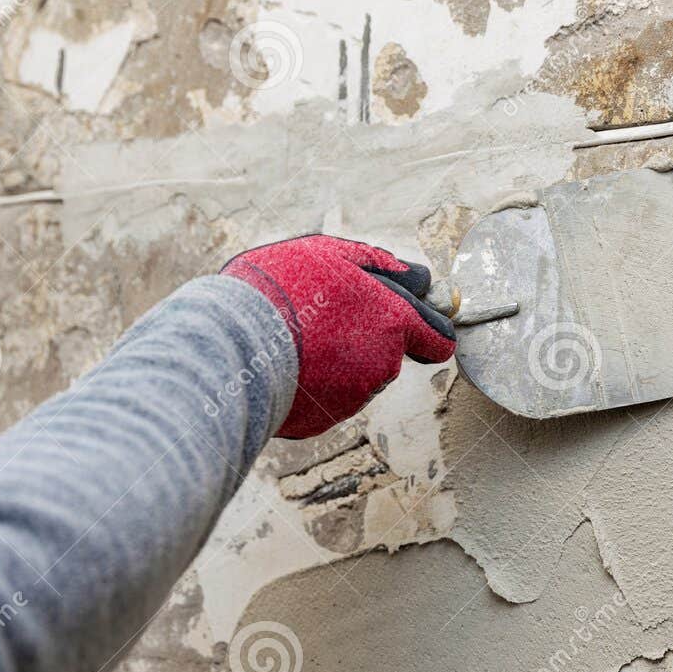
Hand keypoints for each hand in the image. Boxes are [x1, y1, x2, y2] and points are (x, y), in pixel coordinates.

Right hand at [221, 235, 455, 438]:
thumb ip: (378, 263)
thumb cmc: (280, 288)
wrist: (233, 343)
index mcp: (392, 319)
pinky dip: (318, 381)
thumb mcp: (329, 253)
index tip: (416, 325)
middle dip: (378, 341)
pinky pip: (331, 396)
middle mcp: (383, 362)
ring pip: (360, 375)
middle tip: (339, 325)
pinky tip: (288, 363)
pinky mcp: (328, 417)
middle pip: (395, 354)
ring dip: (341, 359)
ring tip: (298, 338)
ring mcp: (356, 395)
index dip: (427, 329)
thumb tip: (416, 276)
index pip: (438, 338)